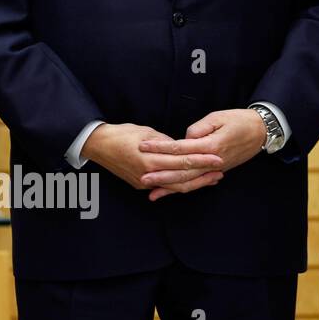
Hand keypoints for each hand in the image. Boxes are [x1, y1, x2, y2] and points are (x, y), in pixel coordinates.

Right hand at [82, 122, 224, 195]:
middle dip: (203, 174)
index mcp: (150, 159)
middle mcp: (148, 174)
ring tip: (212, 179)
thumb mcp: (146, 132)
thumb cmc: (121, 134)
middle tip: (220, 171)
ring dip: (195, 183)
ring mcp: (144, 182)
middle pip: (182, 178)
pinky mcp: (141, 185)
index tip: (217, 158)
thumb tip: (182, 147)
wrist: (98, 145)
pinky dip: (180, 185)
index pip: (182, 161)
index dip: (201, 160)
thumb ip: (166, 143)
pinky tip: (192, 182)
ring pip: (175, 187)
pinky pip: (165, 187)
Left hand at [138, 109, 266, 200]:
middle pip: (183, 170)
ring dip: (170, 187)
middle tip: (142, 178)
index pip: (180, 148)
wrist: (262, 131)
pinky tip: (170, 193)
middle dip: (162, 174)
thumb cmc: (238, 120)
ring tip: (151, 192)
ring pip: (190, 180)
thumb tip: (183, 138)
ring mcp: (215, 168)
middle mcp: (213, 161)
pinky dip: (183, 187)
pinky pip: (197, 182)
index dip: (160, 147)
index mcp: (211, 145)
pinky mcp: (216, 171)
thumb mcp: (217, 117)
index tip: (143, 146)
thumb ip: (198, 128)